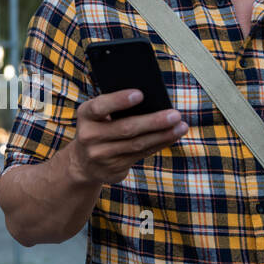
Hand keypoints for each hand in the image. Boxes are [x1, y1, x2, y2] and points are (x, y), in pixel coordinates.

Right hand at [66, 89, 186, 185]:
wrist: (82, 162)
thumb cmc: (99, 127)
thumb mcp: (98, 115)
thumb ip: (116, 107)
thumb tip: (154, 101)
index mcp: (85, 115)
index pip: (100, 106)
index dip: (119, 100)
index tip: (140, 94)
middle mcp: (89, 136)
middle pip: (126, 128)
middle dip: (153, 121)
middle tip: (175, 114)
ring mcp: (100, 156)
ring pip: (137, 144)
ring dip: (162, 135)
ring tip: (181, 126)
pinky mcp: (113, 169)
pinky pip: (140, 155)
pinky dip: (159, 144)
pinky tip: (172, 136)